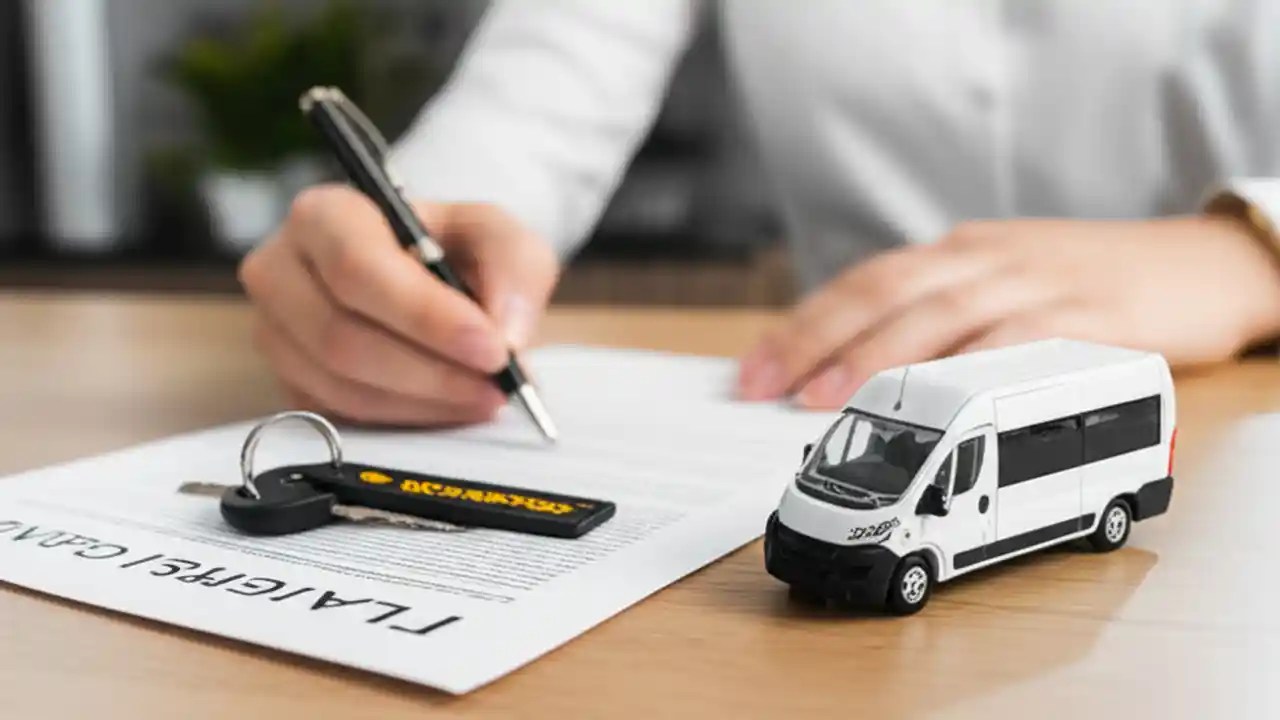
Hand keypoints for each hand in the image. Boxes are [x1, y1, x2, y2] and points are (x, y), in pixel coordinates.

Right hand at [240, 185, 559, 425]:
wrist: (424, 277)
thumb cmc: (449, 248)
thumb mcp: (495, 234)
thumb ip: (514, 267)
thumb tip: (507, 333)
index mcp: (325, 215)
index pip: (358, 269)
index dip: (425, 316)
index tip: (492, 348)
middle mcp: (280, 270)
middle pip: (342, 337)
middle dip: (431, 371)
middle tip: (496, 385)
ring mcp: (274, 332)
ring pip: (341, 385)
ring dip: (423, 401)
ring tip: (482, 396)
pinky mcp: (287, 382)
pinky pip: (339, 415)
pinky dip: (404, 417)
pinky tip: (447, 404)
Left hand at [738, 217, 1279, 408]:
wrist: (1194, 264)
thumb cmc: (1082, 288)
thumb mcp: (1001, 287)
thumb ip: (939, 321)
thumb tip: (851, 376)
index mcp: (959, 253)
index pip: (864, 282)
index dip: (804, 324)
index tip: (751, 370)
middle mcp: (987, 260)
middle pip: (886, 293)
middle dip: (816, 340)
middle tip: (763, 388)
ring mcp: (1038, 285)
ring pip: (942, 315)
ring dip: (877, 358)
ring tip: (824, 398)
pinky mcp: (1091, 318)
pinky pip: (1024, 340)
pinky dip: (972, 368)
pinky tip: (934, 399)